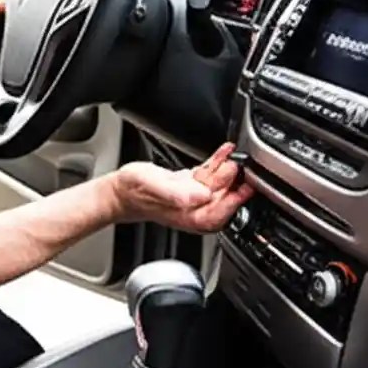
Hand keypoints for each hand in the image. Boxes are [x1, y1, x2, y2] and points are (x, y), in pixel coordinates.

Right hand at [113, 142, 254, 233]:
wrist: (119, 191)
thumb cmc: (132, 192)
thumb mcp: (153, 187)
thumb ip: (177, 193)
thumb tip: (202, 195)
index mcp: (189, 215)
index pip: (221, 212)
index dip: (236, 199)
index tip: (247, 185)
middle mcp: (194, 209)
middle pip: (224, 197)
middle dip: (235, 181)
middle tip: (243, 165)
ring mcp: (191, 197)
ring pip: (218, 184)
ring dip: (228, 169)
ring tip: (235, 155)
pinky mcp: (187, 185)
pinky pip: (208, 175)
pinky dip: (217, 163)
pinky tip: (223, 152)